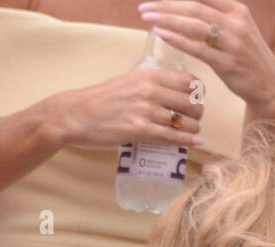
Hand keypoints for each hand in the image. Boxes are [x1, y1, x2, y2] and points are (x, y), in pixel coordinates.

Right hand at [52, 66, 203, 149]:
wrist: (75, 114)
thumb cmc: (103, 99)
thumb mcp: (129, 81)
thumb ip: (152, 84)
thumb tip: (178, 92)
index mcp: (148, 75)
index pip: (189, 81)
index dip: (198, 93)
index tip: (195, 99)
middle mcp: (150, 90)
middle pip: (193, 103)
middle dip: (197, 114)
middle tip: (192, 119)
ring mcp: (146, 111)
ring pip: (186, 123)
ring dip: (193, 129)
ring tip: (190, 131)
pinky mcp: (141, 130)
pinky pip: (174, 137)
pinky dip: (189, 141)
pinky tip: (196, 142)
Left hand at [139, 0, 274, 115]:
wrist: (269, 87)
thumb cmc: (248, 57)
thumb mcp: (239, 29)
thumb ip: (217, 15)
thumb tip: (186, 5)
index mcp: (238, 11)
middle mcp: (237, 24)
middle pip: (195, 8)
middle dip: (165, 6)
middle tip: (144, 8)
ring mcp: (234, 44)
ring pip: (195, 27)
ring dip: (168, 21)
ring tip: (148, 19)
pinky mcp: (229, 64)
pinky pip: (198, 49)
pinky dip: (178, 40)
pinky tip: (162, 35)